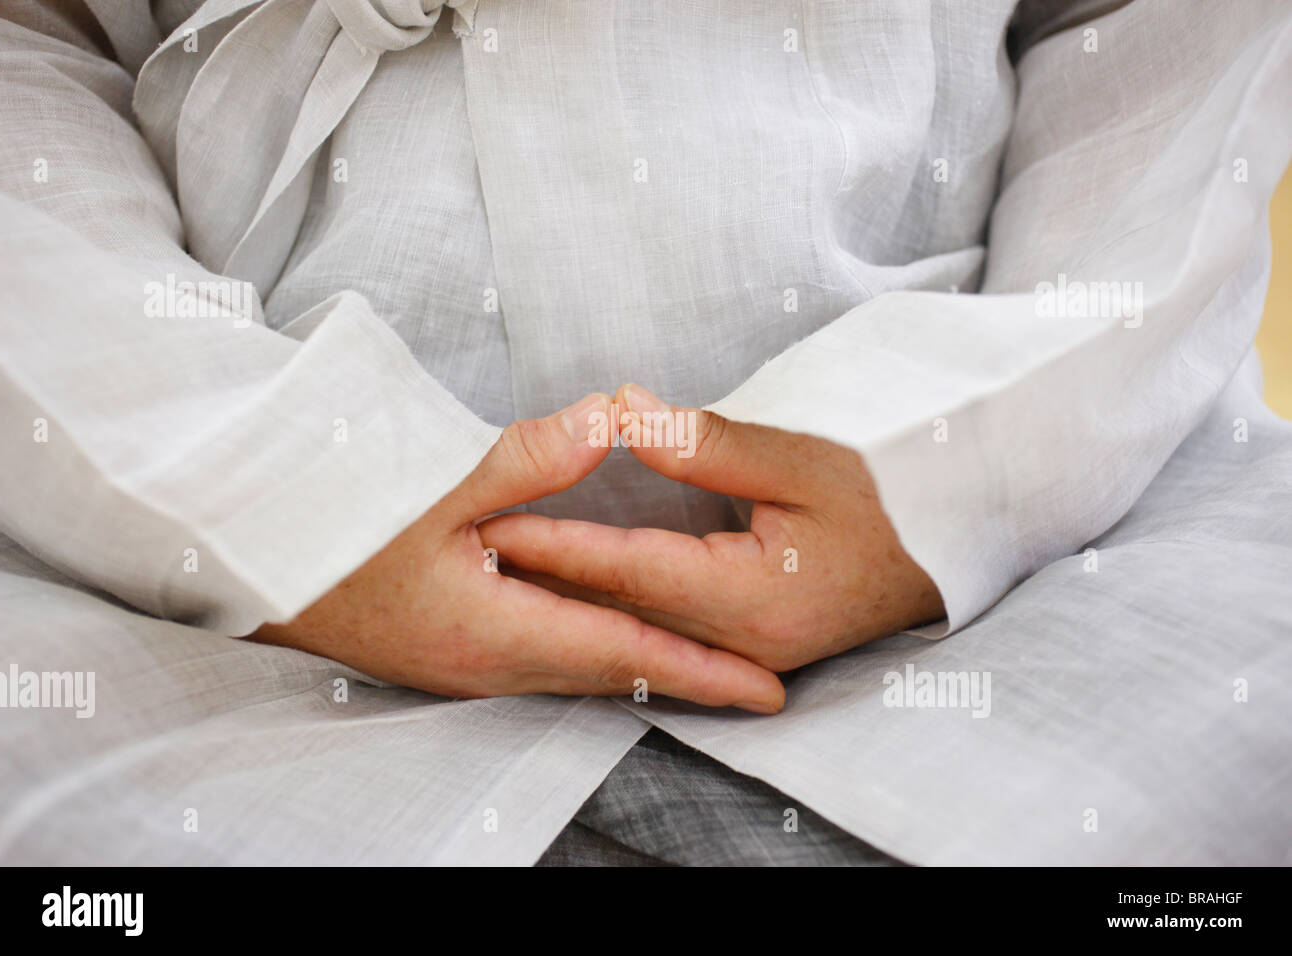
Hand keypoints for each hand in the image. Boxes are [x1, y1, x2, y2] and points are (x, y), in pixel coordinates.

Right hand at [251, 393, 785, 712]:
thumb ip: (531, 459)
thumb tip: (614, 423)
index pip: (622, 652)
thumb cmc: (332, 520)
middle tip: (760, 688)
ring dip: (646, 670)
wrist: (249, 556)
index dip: (700, 670)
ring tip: (709, 670)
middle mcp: (487, 663)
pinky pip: (544, 659)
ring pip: (579, 670)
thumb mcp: (433, 481)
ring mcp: (465, 664)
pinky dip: (597, 654)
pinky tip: (617, 640)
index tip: (764, 689)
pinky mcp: (450, 651)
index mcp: (492, 628)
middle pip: (611, 673)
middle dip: (689, 681)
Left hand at [477, 385, 944, 672]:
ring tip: (511, 568)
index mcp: (754, 598)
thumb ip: (706, 444)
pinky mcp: (759, 639)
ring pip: (643, 624)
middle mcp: (745, 639)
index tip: (491, 523)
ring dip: (577, 595)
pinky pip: (673, 626)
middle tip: (474, 547)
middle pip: (625, 610)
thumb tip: (624, 414)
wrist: (962, 532)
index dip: (556, 544)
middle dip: (550, 579)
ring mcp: (754, 649)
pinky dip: (621, 602)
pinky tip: (584, 583)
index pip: (629, 570)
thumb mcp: (804, 457)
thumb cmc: (895, 489)